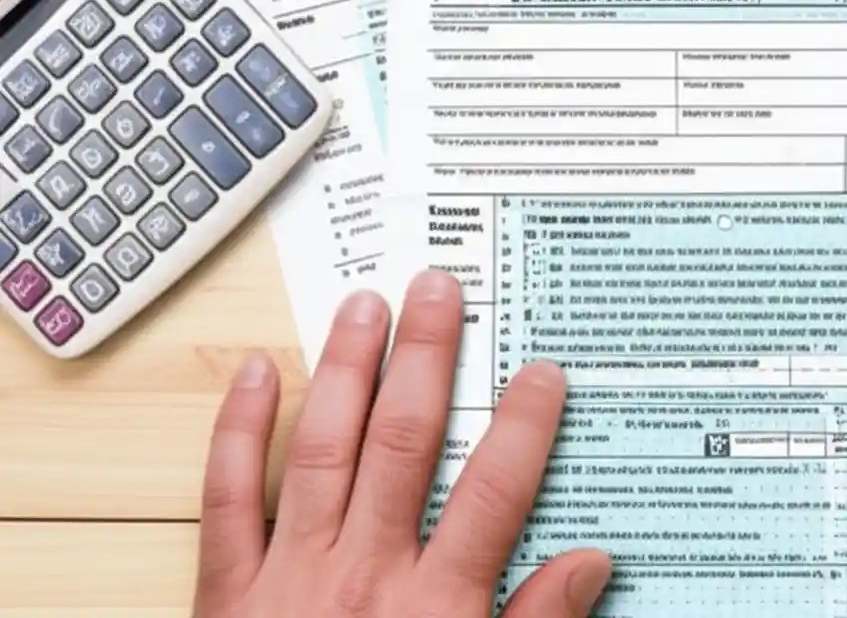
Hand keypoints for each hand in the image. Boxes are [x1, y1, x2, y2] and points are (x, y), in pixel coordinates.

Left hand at [193, 270, 610, 616]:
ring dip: (344, 371)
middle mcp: (361, 576)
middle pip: (401, 445)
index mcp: (432, 608)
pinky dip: (236, 431)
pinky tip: (252, 373)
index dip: (524, 427)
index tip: (541, 373)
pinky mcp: (227, 589)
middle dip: (424, 360)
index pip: (493, 495)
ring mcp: (288, 575)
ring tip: (363, 306)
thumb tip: (591, 566)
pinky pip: (228, 496)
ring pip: (321, 449)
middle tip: (435, 289)